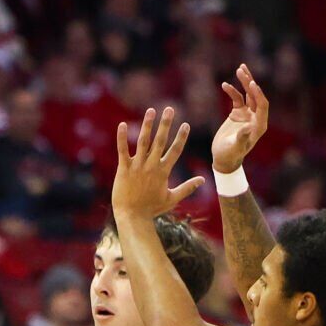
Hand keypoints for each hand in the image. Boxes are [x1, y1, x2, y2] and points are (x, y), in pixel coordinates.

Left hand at [112, 107, 205, 221]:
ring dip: (148, 125)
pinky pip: (122, 150)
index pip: (175, 150)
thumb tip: (203, 180)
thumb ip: (187, 188)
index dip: (181, 137)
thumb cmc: (152, 209)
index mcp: (163, 172)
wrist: (132, 217)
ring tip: (151, 110)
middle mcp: (151, 166)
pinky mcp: (123, 169)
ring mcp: (137, 166)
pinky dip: (122, 137)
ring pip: (143, 142)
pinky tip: (123, 124)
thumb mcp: (172, 199)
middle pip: (160, 141)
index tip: (185, 124)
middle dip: (166, 124)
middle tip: (170, 108)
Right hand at [211, 64, 268, 173]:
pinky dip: (231, 91)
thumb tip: (248, 126)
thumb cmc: (230, 155)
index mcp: (259, 126)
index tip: (251, 84)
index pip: (262, 105)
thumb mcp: (235, 147)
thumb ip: (242, 137)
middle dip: (250, 82)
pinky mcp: (238, 113)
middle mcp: (255, 118)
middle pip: (256, 96)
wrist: (223, 158)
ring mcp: (247, 114)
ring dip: (244, 82)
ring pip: (248, 94)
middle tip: (242, 70)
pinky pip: (237, 98)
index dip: (258, 94)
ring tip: (240, 68)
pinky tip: (224, 85)